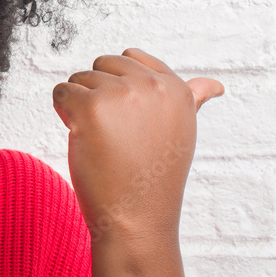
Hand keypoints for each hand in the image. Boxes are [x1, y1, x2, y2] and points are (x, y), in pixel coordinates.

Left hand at [52, 48, 222, 244]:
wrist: (136, 219)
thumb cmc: (153, 179)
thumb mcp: (180, 132)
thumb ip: (191, 100)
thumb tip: (214, 85)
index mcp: (176, 88)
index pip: (131, 57)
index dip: (118, 87)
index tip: (127, 119)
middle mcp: (152, 86)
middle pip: (102, 65)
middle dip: (97, 93)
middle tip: (113, 133)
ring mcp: (122, 95)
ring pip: (79, 79)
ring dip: (80, 107)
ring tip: (102, 140)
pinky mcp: (91, 107)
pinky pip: (60, 92)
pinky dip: (62, 113)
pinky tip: (81, 137)